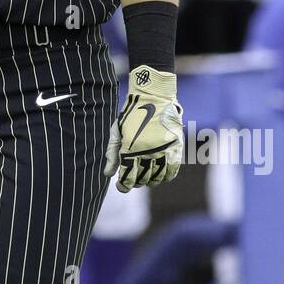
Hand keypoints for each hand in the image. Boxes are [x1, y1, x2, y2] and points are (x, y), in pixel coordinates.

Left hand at [103, 66, 183, 190]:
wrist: (154, 96)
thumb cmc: (131, 113)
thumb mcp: (117, 131)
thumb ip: (112, 153)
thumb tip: (108, 174)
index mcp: (132, 148)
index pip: (128, 176)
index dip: (124, 186)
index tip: (121, 187)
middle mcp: (149, 152)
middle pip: (142, 179)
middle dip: (135, 182)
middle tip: (132, 179)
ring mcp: (164, 150)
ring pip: (158, 178)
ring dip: (150, 181)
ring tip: (145, 177)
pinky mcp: (176, 147)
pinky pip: (172, 171)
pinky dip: (165, 176)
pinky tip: (158, 174)